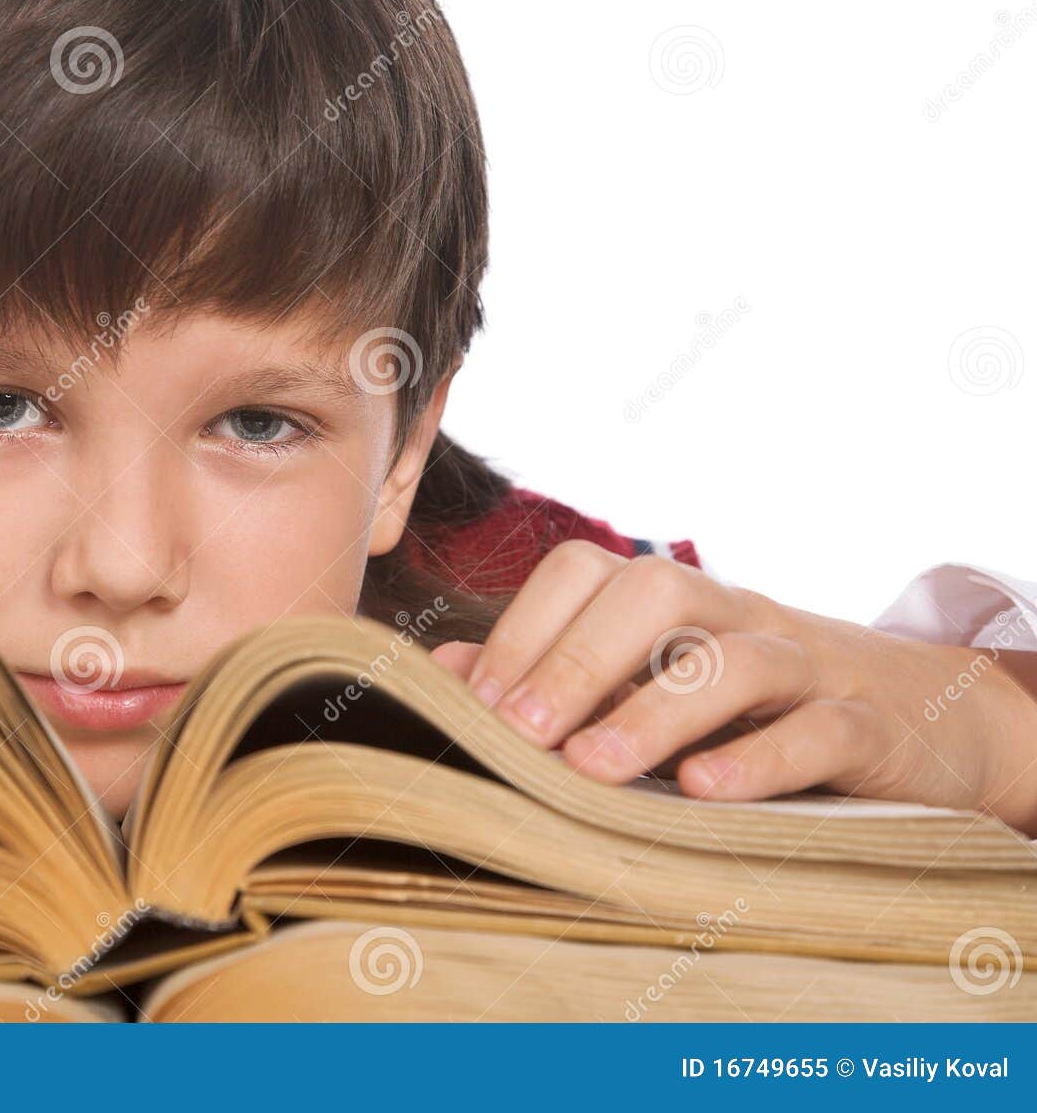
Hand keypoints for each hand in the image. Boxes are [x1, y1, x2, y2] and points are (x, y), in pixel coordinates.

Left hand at [432, 540, 1036, 832]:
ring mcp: (807, 664)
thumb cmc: (748, 706)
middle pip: (654, 590)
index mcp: (672, 601)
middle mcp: (733, 614)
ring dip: (652, 711)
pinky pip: (821, 728)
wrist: (916, 716)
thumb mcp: (652, 682)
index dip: (524, 631)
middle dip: (576, 659)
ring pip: (734, 658)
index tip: (477, 707)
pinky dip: (759, 758)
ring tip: (589, 769)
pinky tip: (702, 793)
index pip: (584, 574)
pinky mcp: (869, 725)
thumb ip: (555, 673)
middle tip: (521, 733)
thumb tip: (449, 670)